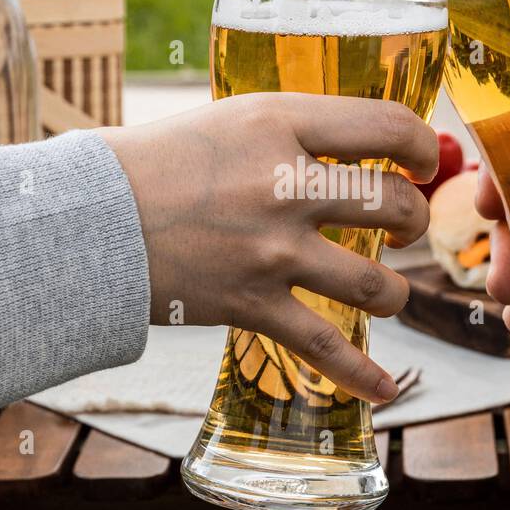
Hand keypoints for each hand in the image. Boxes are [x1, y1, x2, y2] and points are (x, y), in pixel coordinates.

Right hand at [101, 93, 437, 402]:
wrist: (87, 219)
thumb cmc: (155, 162)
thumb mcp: (230, 120)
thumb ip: (292, 132)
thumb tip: (354, 146)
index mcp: (280, 123)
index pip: (388, 126)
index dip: (422, 146)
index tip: (422, 162)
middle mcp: (285, 185)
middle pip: (396, 206)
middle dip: (414, 219)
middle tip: (403, 225)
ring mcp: (271, 250)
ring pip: (376, 283)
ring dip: (395, 291)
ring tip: (385, 290)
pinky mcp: (251, 304)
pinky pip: (325, 347)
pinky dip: (361, 374)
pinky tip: (384, 390)